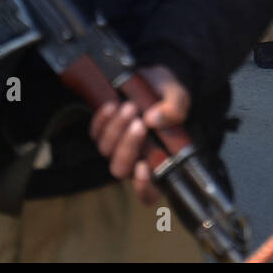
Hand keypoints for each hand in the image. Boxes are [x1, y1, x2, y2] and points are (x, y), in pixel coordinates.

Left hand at [88, 65, 191, 204]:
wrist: (151, 78)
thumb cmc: (167, 95)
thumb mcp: (177, 96)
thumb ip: (174, 108)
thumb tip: (154, 119)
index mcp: (158, 162)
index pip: (148, 194)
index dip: (143, 188)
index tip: (144, 167)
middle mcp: (134, 160)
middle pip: (121, 169)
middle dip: (129, 146)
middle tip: (140, 122)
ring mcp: (115, 147)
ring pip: (106, 151)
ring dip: (117, 129)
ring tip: (129, 107)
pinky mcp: (101, 132)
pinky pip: (95, 133)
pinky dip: (102, 120)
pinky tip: (113, 105)